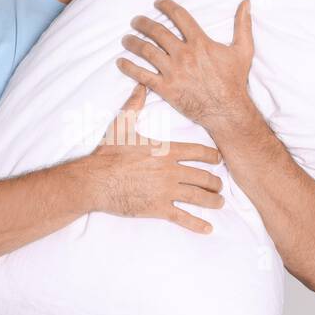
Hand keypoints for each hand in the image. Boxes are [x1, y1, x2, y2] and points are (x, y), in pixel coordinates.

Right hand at [82, 81, 224, 233]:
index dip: (213, 156)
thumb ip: (134, 105)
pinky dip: (198, 224)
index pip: (199, 152)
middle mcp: (170, 170)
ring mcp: (165, 191)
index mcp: (165, 150)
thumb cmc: (107, 154)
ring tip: (219, 203)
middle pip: (204, 176)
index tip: (219, 160)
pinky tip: (208, 228)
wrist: (94, 180)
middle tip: (219, 186)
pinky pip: (183, 217)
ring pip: (198, 197)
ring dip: (213, 201)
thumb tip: (140, 86)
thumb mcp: (122, 126)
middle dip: (215, 182)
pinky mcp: (157, 208)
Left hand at [115, 0, 254, 135]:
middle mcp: (184, 54)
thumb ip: (243, 25)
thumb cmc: (235, 81)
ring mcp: (173, 71)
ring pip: (147, 51)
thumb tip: (246, 3)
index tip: (158, 3)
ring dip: (133, 42)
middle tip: (136, 21)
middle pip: (157, 32)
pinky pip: (142, 75)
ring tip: (126, 39)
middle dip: (143, 23)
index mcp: (200, 42)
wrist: (227, 110)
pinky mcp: (166, 88)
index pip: (179, 17)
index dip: (166, 6)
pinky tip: (120, 62)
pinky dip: (129, 68)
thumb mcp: (243, 50)